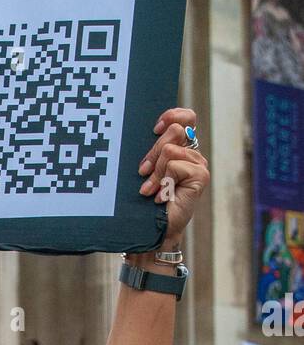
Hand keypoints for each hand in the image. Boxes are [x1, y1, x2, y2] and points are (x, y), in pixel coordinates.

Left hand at [137, 108, 209, 249]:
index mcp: (180, 147)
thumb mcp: (145, 170)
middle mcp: (192, 153)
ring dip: (155, 171)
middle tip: (142, 172)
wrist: (151, 229)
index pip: (186, 117)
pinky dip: (163, 181)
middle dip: (153, 152)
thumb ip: (150, 150)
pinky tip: (161, 197)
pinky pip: (175, 165)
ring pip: (171, 149)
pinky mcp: (201, 176)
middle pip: (175, 130)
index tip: (154, 129)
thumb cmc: (144, 201)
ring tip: (150, 190)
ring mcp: (199, 164)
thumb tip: (148, 132)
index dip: (171, 115)